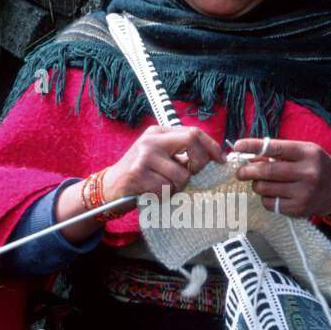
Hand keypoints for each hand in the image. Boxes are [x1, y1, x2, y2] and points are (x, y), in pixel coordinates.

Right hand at [102, 124, 225, 211]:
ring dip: (176, 188)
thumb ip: (181, 153)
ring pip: (181, 175)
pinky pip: (166, 190)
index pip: (194, 132)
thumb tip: (213, 158)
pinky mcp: (137, 174)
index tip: (220, 161)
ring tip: (162, 187)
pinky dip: (163, 197)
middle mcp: (151, 140)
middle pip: (191, 141)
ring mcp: (144, 156)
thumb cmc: (141, 174)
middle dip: (199, 163)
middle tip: (191, 175)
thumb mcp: (159, 156)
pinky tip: (152, 193)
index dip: (212, 146)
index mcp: (158, 132)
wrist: (110, 187)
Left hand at [233, 137, 330, 217]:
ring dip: (256, 184)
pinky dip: (265, 198)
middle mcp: (307, 173)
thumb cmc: (316, 167)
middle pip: (266, 172)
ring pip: (265, 188)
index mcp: (308, 153)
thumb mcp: (304, 153)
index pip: (274, 148)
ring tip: (260, 181)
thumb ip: (279, 153)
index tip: (237, 146)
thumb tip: (248, 157)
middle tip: (240, 172)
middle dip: (247, 171)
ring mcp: (303, 193)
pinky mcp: (298, 209)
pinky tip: (273, 193)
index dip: (252, 146)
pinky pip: (270, 203)